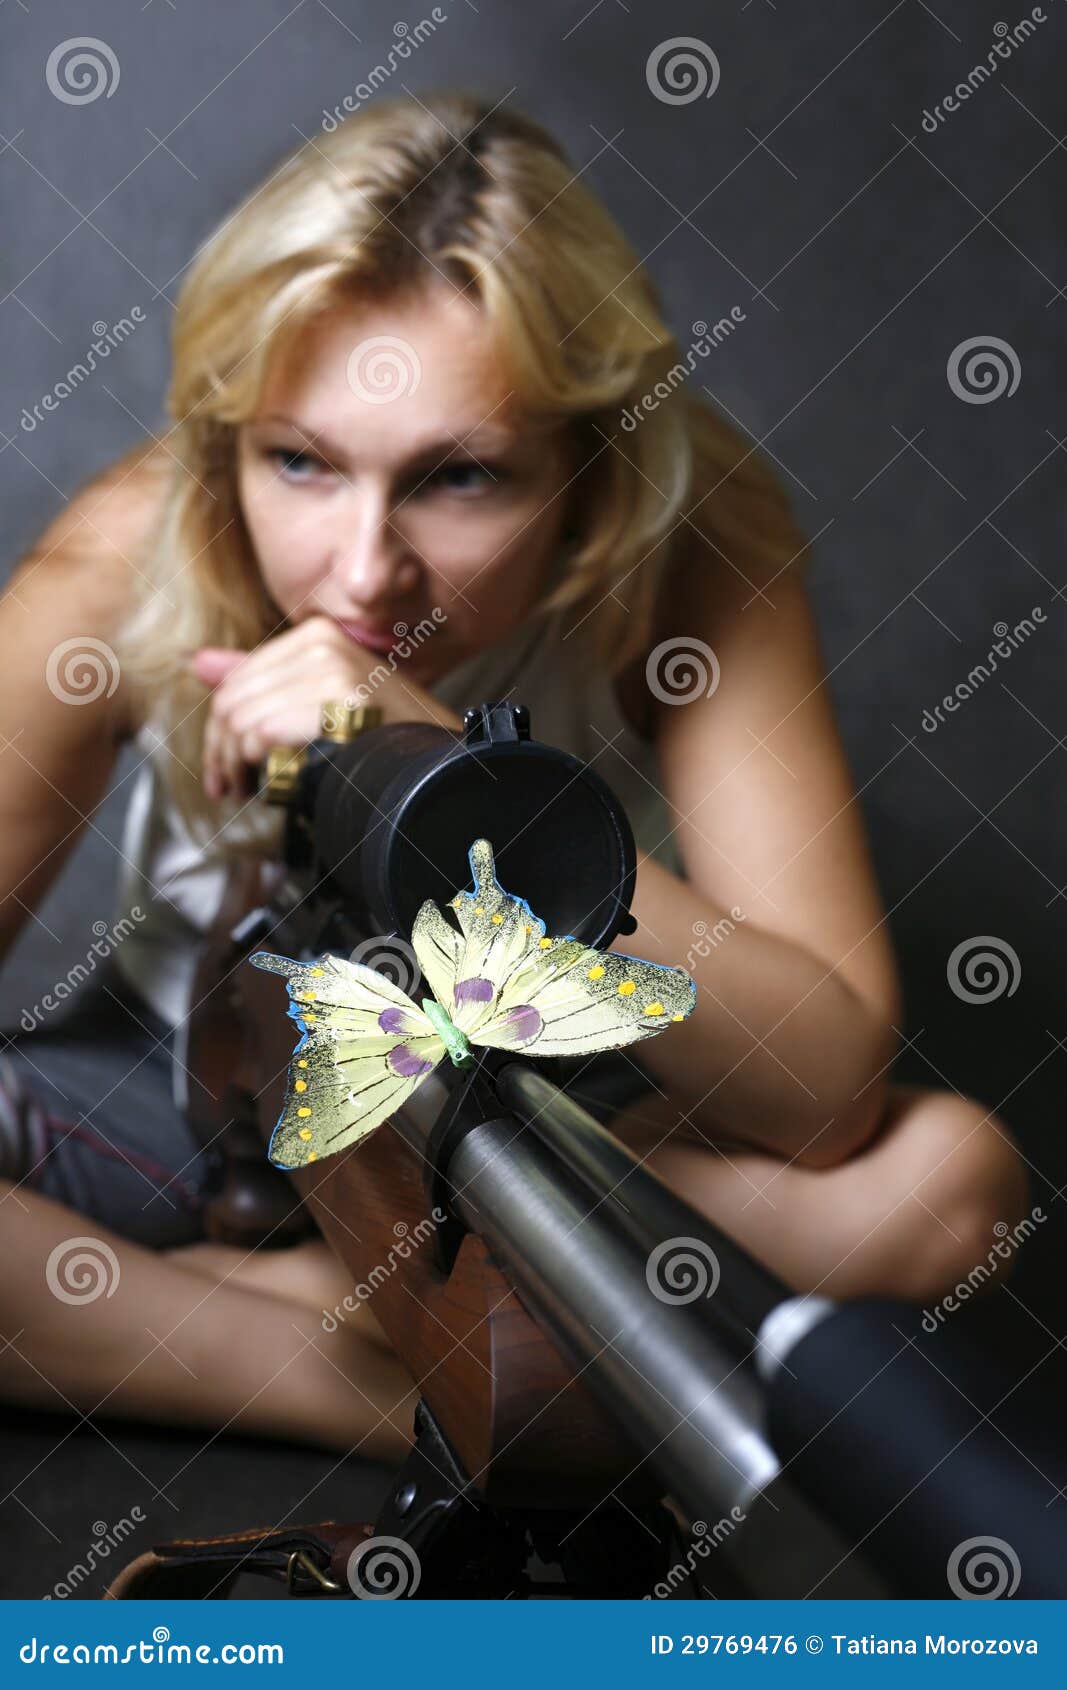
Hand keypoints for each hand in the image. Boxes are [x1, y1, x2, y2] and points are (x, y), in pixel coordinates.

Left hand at [189, 615, 458, 799]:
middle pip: (231, 700)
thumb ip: (261, 679)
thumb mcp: (321, 696)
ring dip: (236, 765)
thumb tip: (198, 663)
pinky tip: (276, 781)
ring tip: (249, 789)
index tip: (222, 769)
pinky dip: (261, 764)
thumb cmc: (386, 735)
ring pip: (241, 720)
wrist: (443, 759)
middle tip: (229, 786)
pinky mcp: (341, 701)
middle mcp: (323, 643)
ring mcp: (333, 670)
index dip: (218, 730)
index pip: (236, 680)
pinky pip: (264, 734)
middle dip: (220, 752)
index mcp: (316, 634)